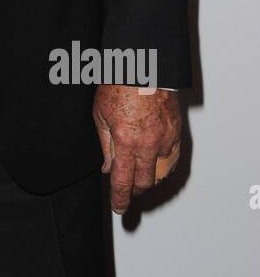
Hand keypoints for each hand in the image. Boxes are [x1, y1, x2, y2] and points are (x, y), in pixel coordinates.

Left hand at [93, 84, 181, 214]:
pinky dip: (162, 163)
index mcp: (126, 141)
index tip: (119, 209)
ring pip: (160, 171)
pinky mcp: (176, 132)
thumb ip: (105, 145)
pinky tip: (154, 161)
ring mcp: (165, 139)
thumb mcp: (100, 115)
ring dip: (149, 178)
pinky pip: (171, 156)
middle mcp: (148, 144)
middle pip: (144, 182)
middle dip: (135, 191)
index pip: (123, 181)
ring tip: (139, 177)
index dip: (120, 199)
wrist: (143, 67)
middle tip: (127, 193)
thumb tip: (108, 167)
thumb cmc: (118, 86)